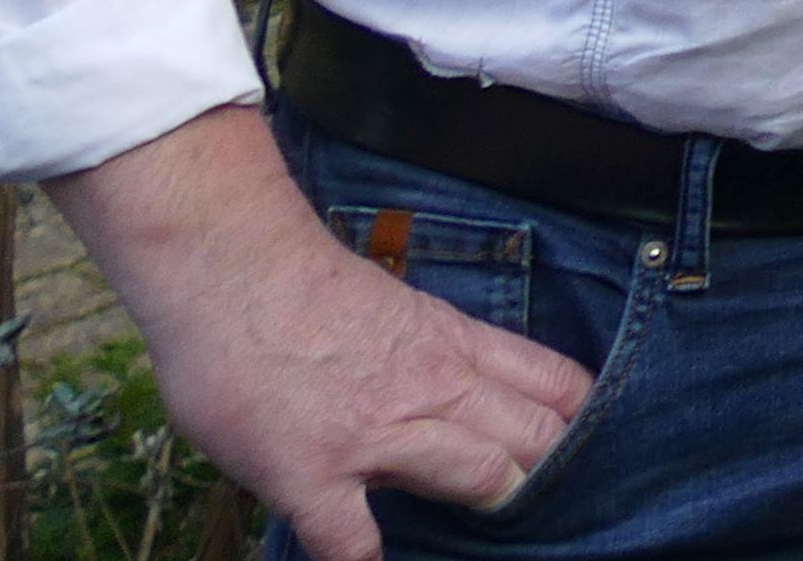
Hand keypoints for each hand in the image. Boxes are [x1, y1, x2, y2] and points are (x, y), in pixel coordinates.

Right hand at [51, 107, 591, 560]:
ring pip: (481, 475)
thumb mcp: (397, 311)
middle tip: (525, 491)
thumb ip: (432, 356)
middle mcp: (431, 386)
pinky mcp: (309, 474)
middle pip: (535, 436)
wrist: (229, 269)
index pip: (555, 385)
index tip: (568, 448)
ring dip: (489, 500)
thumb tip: (457, 400)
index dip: (573, 424)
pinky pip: (351, 540)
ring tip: (475, 522)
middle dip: (541, 470)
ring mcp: (374, 434)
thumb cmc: (301, 290)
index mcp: (455, 344)